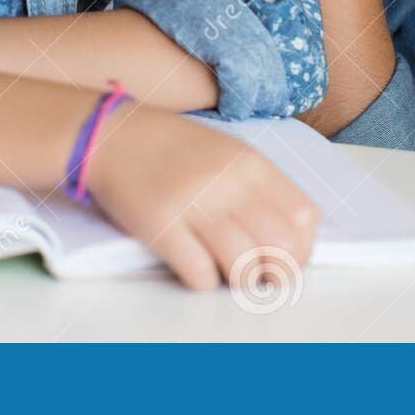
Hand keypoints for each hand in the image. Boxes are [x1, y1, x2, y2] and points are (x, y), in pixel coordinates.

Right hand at [85, 103, 319, 291]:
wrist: (111, 134)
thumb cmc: (172, 148)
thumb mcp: (228, 153)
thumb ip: (262, 188)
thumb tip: (293, 239)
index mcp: (250, 164)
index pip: (303, 218)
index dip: (301, 249)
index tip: (284, 259)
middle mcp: (228, 182)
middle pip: (281, 247)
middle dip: (275, 272)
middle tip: (258, 275)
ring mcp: (193, 204)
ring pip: (244, 266)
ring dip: (240, 280)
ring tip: (226, 272)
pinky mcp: (160, 225)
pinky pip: (199, 274)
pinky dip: (204, 280)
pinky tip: (196, 266)